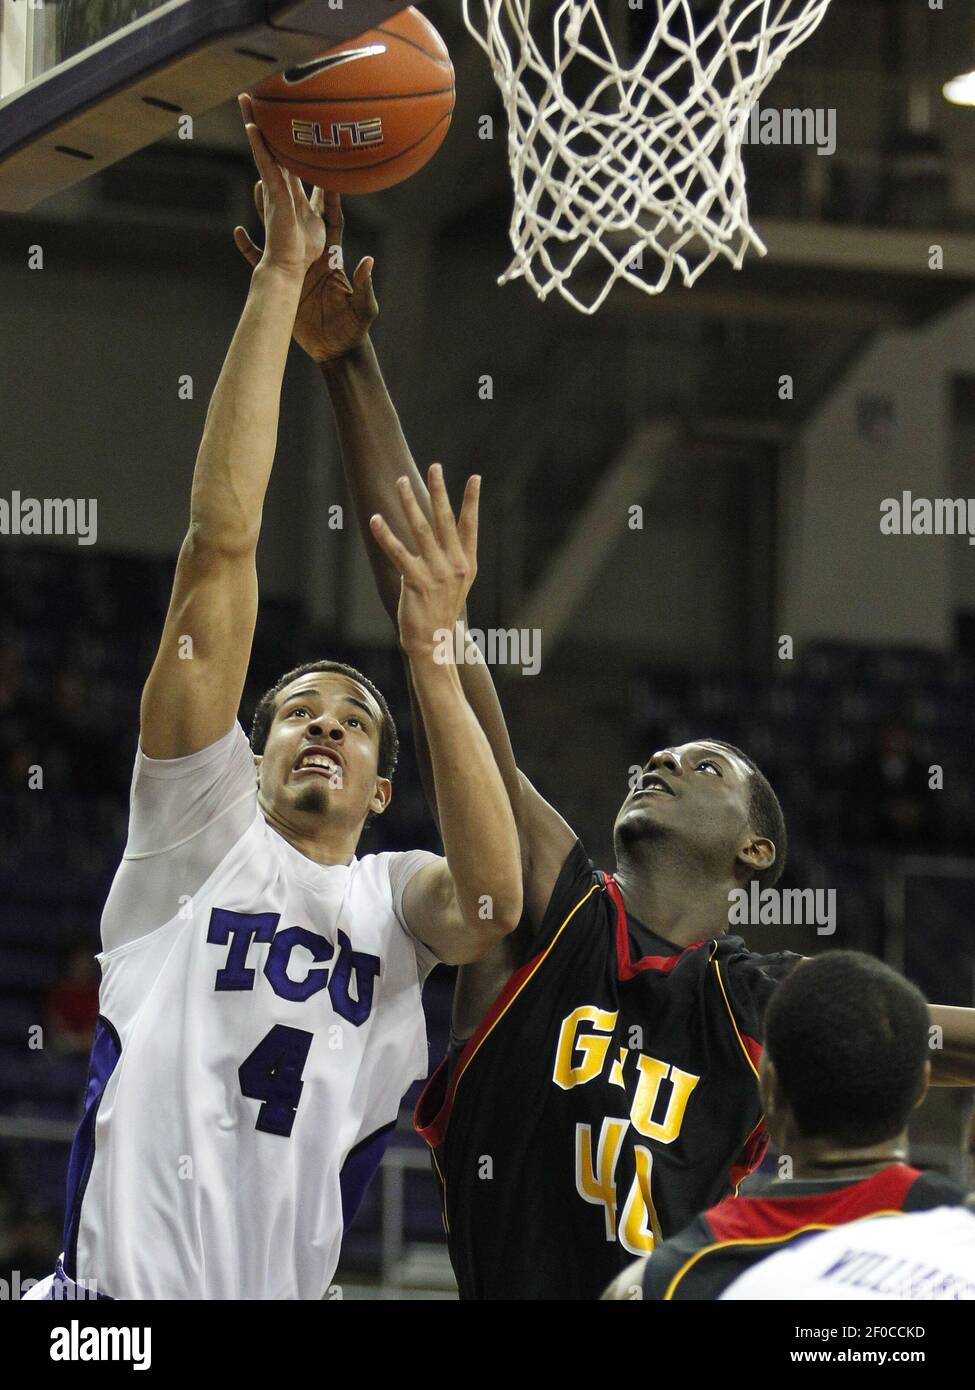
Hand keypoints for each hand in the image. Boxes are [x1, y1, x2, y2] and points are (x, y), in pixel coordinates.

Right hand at [234, 94, 325, 279]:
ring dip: (256, 125)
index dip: (287, 141)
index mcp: (293, 195)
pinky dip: (260, 148)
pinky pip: (267, 168)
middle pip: (272, 149)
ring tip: (248, 98)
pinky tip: (253, 127)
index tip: (284, 117)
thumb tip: (338, 191)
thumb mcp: (324, 225)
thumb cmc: (306, 257)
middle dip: (264, 123)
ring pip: (264, 152)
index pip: (289, 161)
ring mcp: (275, 192)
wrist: (290, 274)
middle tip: (257, 96)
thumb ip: (328, 206)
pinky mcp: (275, 198)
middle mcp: (280, 189)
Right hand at [234, 102, 377, 362]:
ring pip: (277, 226)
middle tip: (287, 154)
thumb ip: (363, 285)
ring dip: (268, 203)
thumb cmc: (353, 329)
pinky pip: (259, 260)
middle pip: (301, 211)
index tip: (325, 165)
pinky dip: (248, 247)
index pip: (330, 216)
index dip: (328, 193)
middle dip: (295, 184)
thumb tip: (366, 261)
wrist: (337, 350)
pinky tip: (237, 230)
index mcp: (333, 255)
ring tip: (259, 177)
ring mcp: (295, 265)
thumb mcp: (363, 307)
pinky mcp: (282, 282)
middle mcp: (312, 253)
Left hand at [369, 466, 479, 661]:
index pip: (471, 526)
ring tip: (401, 481)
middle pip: (446, 520)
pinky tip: (377, 519)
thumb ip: (453, 558)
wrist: (434, 642)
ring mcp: (437, 573)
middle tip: (435, 467)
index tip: (475, 478)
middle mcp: (455, 565)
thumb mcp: (456, 584)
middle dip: (439, 491)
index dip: (472, 501)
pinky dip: (386, 534)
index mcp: (467, 564)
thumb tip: (443, 532)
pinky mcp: (416, 582)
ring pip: (421, 529)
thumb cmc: (441, 611)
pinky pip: (398, 552)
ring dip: (410, 502)